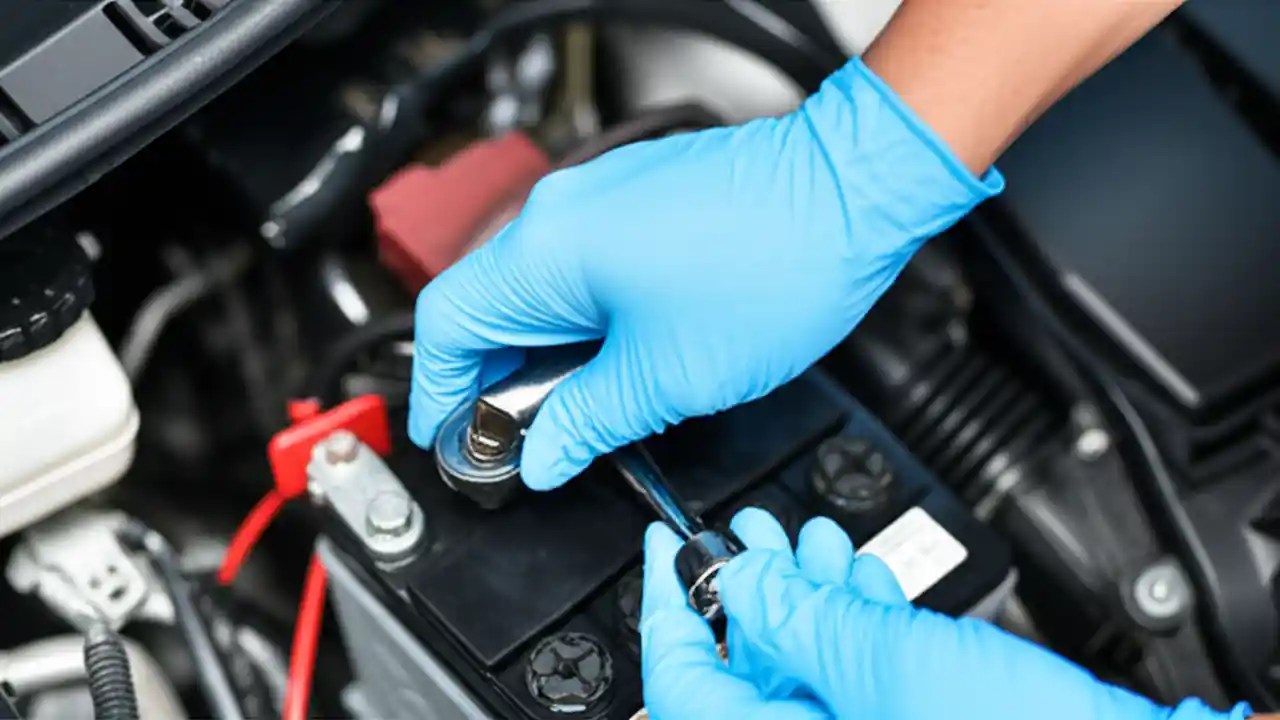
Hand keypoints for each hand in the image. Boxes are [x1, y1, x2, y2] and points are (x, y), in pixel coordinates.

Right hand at [409, 58, 1001, 490]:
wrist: (855, 193)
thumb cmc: (776, 264)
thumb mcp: (666, 378)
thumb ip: (589, 425)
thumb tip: (545, 458)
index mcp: (547, 253)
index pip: (446, 327)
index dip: (438, 393)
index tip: (448, 436)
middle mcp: (562, 213)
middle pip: (487, 307)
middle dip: (495, 382)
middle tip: (520, 438)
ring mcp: (601, 201)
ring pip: (537, 290)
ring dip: (544, 355)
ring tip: (577, 409)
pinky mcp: (640, 202)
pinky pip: (581, 268)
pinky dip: (581, 323)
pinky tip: (615, 363)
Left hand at [639, 507, 1250, 719]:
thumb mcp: (885, 659)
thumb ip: (798, 613)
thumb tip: (738, 573)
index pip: (681, 686)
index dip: (664, 607)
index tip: (662, 548)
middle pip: (743, 667)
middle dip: (745, 583)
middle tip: (743, 526)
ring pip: (802, 664)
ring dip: (802, 587)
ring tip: (805, 529)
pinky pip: (855, 674)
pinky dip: (852, 616)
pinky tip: (858, 569)